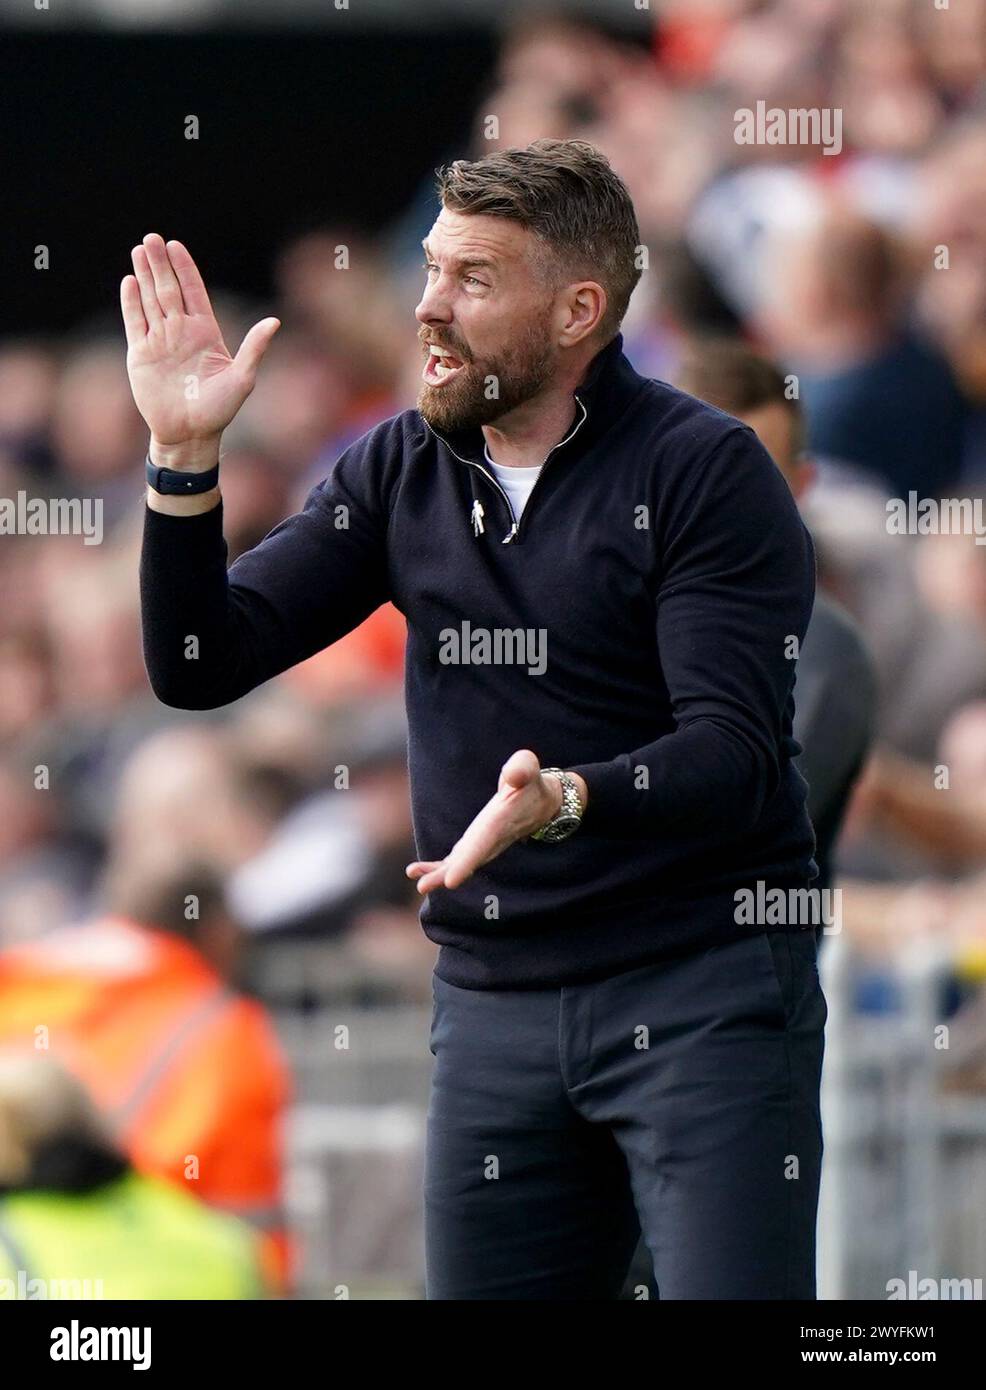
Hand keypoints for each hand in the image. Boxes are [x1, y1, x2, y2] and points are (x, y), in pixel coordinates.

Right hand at [120, 233, 279, 458]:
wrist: (189, 434)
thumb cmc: (219, 410)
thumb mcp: (242, 379)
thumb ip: (254, 348)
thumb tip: (274, 321)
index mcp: (205, 332)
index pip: (193, 291)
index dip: (184, 268)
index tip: (175, 246)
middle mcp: (181, 331)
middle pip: (168, 288)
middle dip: (160, 263)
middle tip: (151, 238)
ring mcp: (160, 341)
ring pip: (150, 300)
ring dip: (144, 275)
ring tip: (138, 250)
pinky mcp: (140, 354)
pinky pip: (134, 322)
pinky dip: (131, 302)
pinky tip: (129, 282)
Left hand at [405, 750, 585, 893]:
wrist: (541, 802)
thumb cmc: (531, 781)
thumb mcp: (529, 767)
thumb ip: (523, 769)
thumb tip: (514, 776)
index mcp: (503, 818)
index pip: (485, 840)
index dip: (469, 859)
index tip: (451, 880)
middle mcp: (493, 837)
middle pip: (470, 859)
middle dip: (447, 873)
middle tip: (423, 886)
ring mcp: (485, 844)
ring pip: (461, 863)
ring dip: (437, 873)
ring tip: (413, 874)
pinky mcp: (477, 845)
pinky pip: (457, 860)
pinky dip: (438, 867)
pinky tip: (416, 871)